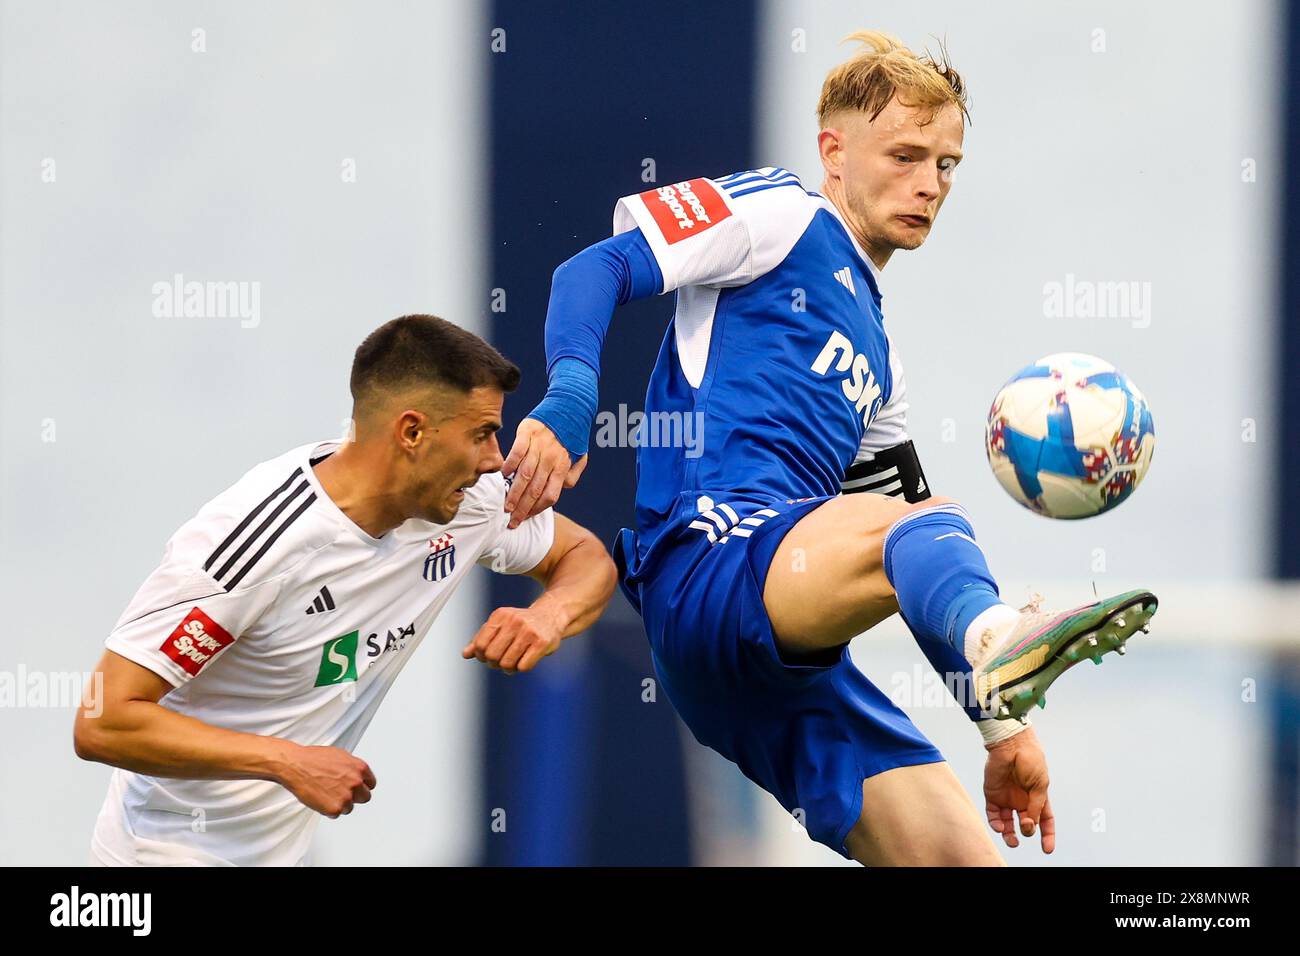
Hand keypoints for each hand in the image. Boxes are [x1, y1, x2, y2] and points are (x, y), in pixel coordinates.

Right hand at [278, 745, 375, 817]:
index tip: (357, 789)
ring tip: (326, 793)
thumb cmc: (314, 759)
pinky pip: (336, 815)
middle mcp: (356, 783)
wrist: (296, 766)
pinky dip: (329, 810)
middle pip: (365, 797)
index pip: (371, 784)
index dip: (362, 786)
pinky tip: (320, 799)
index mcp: (360, 768)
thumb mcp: (341, 756)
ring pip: (349, 807)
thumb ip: (353, 767)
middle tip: (341, 793)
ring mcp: (346, 797)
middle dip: (355, 797)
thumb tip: (357, 775)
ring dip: (340, 804)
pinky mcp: (335, 809)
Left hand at [462, 605, 563, 674]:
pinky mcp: (542, 642)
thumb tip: (465, 654)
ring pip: (506, 663)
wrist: (551, 615)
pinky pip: (523, 666)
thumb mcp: (500, 625)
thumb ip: (481, 638)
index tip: (487, 657)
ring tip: (513, 662)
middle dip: (494, 663)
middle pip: (492, 656)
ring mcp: (529, 631)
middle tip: (500, 661)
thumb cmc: (520, 623)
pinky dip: (521, 668)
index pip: (480, 645)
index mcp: (500, 615)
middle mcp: (514, 621)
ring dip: (508, 668)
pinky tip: (524, 661)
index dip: (481, 656)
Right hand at [502, 418, 587, 529]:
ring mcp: (539, 446)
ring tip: (505, 506)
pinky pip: (517, 451)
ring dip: (514, 492)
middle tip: (511, 521)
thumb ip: (571, 475)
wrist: (569, 406)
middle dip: (522, 508)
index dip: (536, 509)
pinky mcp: (528, 433)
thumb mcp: (579, 456)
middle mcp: (551, 458)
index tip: (525, 518)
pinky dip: (510, 464)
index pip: (549, 495)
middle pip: (535, 489)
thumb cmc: (571, 435)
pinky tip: (503, 475)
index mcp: (563, 466)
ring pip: (524, 474)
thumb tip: (562, 489)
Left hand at [983, 724, 1054, 852]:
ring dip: (1010, 834)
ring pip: (1008, 824)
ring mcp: (1007, 798)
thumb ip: (1035, 806)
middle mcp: (1023, 800)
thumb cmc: (1030, 760)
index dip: (1047, 835)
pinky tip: (1000, 826)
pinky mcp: (993, 795)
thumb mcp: (1039, 785)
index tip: (1047, 849)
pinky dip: (996, 824)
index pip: (1045, 820)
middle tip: (1026, 827)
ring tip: (1011, 839)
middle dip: (1027, 831)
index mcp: (1038, 797)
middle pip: (1026, 824)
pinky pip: (994, 815)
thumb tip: (1030, 826)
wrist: (1010, 744)